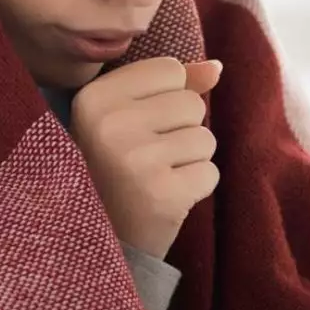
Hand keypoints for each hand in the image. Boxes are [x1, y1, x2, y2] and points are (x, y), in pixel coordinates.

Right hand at [71, 57, 222, 258]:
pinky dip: (195, 188)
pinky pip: (210, 173)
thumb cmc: (112, 172)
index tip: (135, 129)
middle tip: (145, 160)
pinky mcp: (162, 194)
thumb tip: (217, 67)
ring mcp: (136, 160)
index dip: (164, 100)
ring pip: (205, 138)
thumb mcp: (124, 119)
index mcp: (93, 97)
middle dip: (180, 132)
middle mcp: (110, 124)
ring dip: (189, 161)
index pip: (170, 70)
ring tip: (154, 178)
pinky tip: (165, 198)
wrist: (92, 241)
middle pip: (191, 103)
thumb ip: (170, 87)